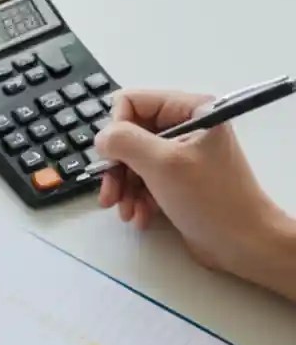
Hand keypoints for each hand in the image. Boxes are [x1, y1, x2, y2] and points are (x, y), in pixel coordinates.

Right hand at [95, 90, 295, 297]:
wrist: (243, 243)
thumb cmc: (209, 198)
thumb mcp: (162, 164)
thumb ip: (125, 142)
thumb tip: (101, 139)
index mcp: (190, 109)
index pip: (133, 102)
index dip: (116, 129)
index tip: (112, 160)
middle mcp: (186, 126)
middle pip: (130, 134)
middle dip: (117, 167)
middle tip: (111, 195)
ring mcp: (182, 153)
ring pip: (133, 160)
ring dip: (124, 187)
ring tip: (125, 212)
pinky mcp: (178, 179)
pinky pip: (144, 179)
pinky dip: (137, 198)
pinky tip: (140, 216)